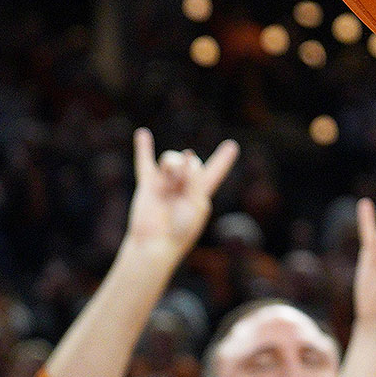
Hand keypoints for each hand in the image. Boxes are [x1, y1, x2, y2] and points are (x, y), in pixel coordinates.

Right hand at [124, 129, 238, 259]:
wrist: (157, 243)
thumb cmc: (181, 229)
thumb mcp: (197, 204)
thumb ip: (195, 179)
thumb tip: (186, 155)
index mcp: (201, 191)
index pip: (216, 171)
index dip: (224, 159)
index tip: (232, 146)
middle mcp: (184, 184)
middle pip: (191, 160)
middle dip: (187, 165)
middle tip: (181, 181)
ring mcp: (165, 183)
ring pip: (171, 158)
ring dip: (171, 162)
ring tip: (169, 175)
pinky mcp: (148, 184)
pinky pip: (144, 162)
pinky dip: (143, 147)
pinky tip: (142, 133)